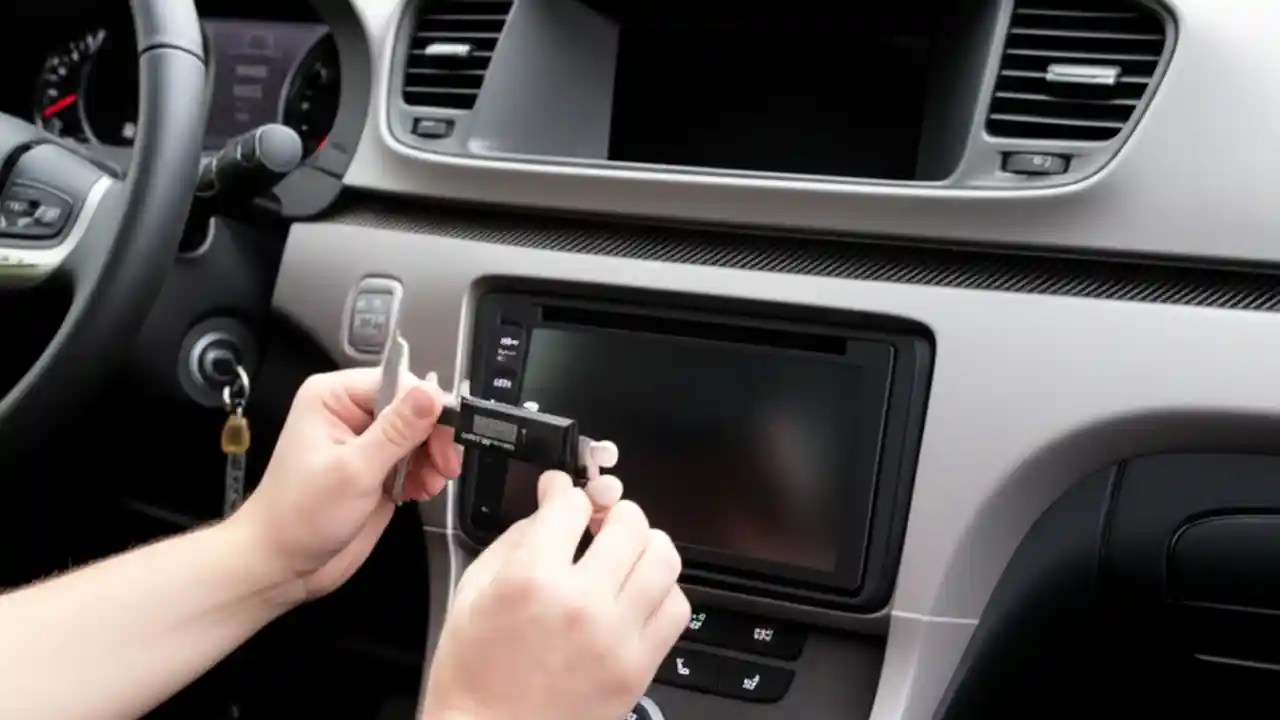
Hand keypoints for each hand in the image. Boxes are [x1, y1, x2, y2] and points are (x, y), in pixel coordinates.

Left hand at [230, 368, 462, 601]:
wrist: (282, 565)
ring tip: (431, 483)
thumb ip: (397, 431)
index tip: (447, 435)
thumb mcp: (354, 470)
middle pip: (413, 408)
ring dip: (433, 458)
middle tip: (446, 465)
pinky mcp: (377, 469)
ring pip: (419, 434)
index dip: (427, 406)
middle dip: (434, 436)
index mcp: (333, 397)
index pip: (397, 382)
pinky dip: (425, 474)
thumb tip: (432, 393)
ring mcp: (365, 442)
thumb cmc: (301, 515)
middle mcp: (350, 412)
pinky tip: (421, 491)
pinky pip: (414, 459)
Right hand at [422, 472, 688, 719]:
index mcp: (531, 579)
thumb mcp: (472, 591)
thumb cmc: (473, 672)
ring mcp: (618, 636)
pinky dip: (662, 590)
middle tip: (599, 521)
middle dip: (613, 511)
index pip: (572, 505)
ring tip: (625, 552)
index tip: (561, 495)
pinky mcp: (640, 666)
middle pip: (629, 522)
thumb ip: (517, 538)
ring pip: (663, 558)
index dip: (564, 492)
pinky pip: (676, 607)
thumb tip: (553, 502)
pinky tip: (637, 593)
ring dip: (645, 544)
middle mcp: (582, 602)